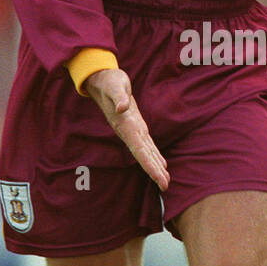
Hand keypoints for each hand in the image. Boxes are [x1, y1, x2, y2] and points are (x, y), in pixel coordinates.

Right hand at [84, 68, 169, 190]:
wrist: (101, 79)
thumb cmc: (109, 80)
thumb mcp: (114, 85)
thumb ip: (118, 97)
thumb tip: (121, 108)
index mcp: (126, 125)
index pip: (140, 150)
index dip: (150, 165)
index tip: (159, 178)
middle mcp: (129, 131)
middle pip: (144, 155)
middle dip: (154, 171)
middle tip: (165, 187)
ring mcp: (132, 129)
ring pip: (146, 152)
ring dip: (155, 166)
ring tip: (165, 181)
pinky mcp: (136, 125)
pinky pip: (147, 144)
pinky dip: (154, 155)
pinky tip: (160, 163)